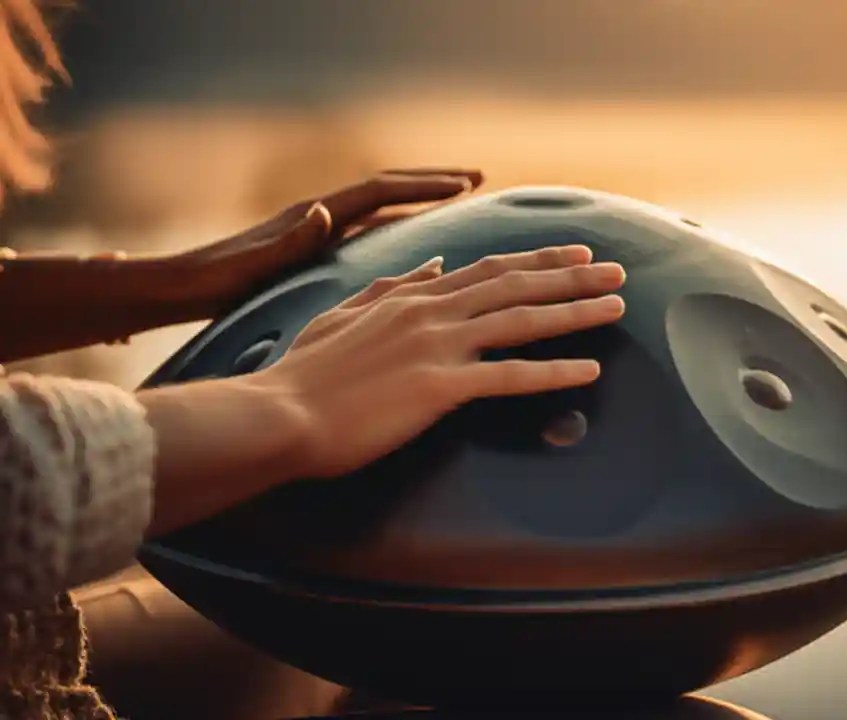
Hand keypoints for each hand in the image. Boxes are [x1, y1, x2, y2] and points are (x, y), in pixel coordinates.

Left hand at [176, 168, 483, 314]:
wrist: (179, 290)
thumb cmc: (214, 285)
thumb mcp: (252, 266)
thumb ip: (289, 240)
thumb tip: (322, 212)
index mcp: (312, 217)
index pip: (380, 192)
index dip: (423, 188)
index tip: (465, 185)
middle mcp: (319, 217)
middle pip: (388, 190)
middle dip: (432, 183)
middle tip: (478, 179)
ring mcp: (317, 232)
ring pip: (382, 211)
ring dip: (420, 203)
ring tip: (460, 203)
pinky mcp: (313, 250)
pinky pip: (370, 233)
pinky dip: (400, 228)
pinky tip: (417, 244)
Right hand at [247, 244, 625, 479]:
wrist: (277, 414)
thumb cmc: (304, 375)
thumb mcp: (344, 316)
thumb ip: (391, 288)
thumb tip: (432, 264)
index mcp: (412, 296)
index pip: (489, 269)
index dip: (538, 260)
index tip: (576, 255)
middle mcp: (432, 311)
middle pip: (517, 285)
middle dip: (573, 276)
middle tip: (617, 272)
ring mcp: (438, 347)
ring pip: (523, 320)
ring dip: (576, 313)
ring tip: (618, 308)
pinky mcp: (439, 387)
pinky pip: (510, 376)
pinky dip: (554, 371)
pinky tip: (589, 370)